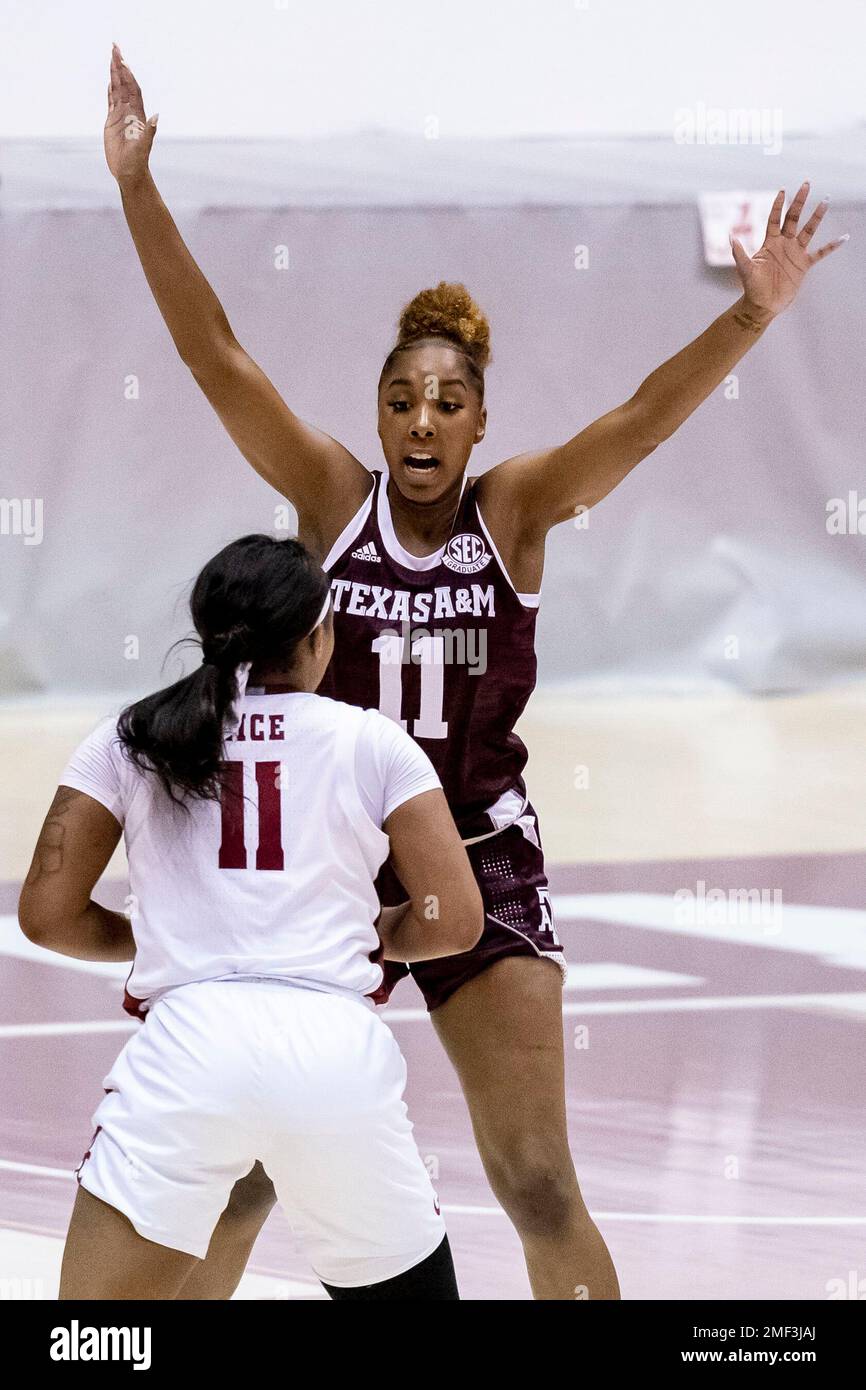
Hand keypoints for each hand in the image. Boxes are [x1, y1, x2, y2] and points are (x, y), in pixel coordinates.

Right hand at [104, 43, 156, 185]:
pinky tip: (109, 80)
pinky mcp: (112, 122)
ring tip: (111, 56)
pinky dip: (110, 90)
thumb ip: (150, 132)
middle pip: (124, 83)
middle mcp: (130, 112)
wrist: (129, 173)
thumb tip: (156, 117)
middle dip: (119, 65)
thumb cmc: (137, 162)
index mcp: (137, 114)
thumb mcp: (143, 147)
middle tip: (114, 46)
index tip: (122, 59)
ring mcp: (121, 116)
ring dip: (114, 73)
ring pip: (117, 89)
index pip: (132, 88)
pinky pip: (110, 102)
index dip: (128, 74)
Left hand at [730, 182, 847, 318]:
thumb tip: (730, 236)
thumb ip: (739, 252)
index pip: (775, 219)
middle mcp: (784, 244)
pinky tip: (843, 238)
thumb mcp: (745, 269)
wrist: (763, 305)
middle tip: (806, 184)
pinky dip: (831, 246)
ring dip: (817, 217)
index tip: (783, 190)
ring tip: (825, 201)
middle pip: (793, 218)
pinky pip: (820, 253)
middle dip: (799, 201)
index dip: (778, 205)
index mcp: (770, 242)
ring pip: (808, 230)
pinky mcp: (803, 265)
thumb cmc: (752, 287)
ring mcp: (795, 253)